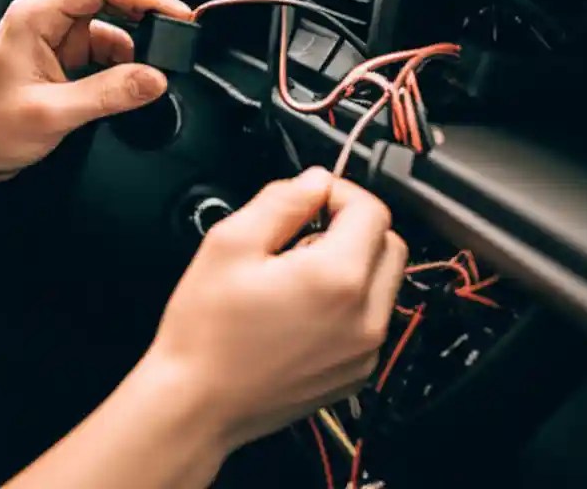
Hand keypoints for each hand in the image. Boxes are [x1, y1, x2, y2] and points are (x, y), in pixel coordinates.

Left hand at [0, 0, 190, 185]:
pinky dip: (128, 47)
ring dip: (137, 17)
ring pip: (106, 2)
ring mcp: (54, 31)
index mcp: (34, 14)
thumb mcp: (52, 115)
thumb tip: (154, 78)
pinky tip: (140, 69)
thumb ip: (109, 94)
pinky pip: (104, 36)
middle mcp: (44, 13)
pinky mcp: (62, 53)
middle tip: (174, 13)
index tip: (173, 12)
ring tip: (164, 42)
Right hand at [142, 168, 407, 451]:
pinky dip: (348, 304)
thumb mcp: (228, 244)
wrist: (197, 403)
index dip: (339, 192)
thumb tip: (314, 181)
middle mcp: (364, 316)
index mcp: (336, 277)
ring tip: (296, 276)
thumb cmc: (205, 331)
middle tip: (301, 234)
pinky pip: (370, 321)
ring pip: (384, 283)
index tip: (310, 198)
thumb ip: (280, 201)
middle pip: (389, 244)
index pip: (371, 210)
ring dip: (352, 265)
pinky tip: (299, 311)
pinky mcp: (357, 373)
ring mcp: (365, 350)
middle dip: (352, 227)